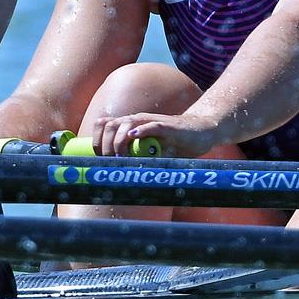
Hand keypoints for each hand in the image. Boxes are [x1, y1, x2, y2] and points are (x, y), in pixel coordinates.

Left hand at [89, 110, 225, 157]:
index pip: (104, 125)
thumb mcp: (151, 152)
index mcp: (131, 125)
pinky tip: (133, 138)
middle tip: (110, 162)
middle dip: (104, 144)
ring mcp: (152, 121)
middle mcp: (138, 120)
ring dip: (118, 141)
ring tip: (120, 156)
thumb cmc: (175, 143)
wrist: (202, 131)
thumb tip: (118, 177)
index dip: (96, 141)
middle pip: (110, 124)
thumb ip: (137, 159)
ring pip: (126, 124)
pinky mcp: (168, 126)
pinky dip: (140, 131)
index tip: (97, 159)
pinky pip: (151, 125)